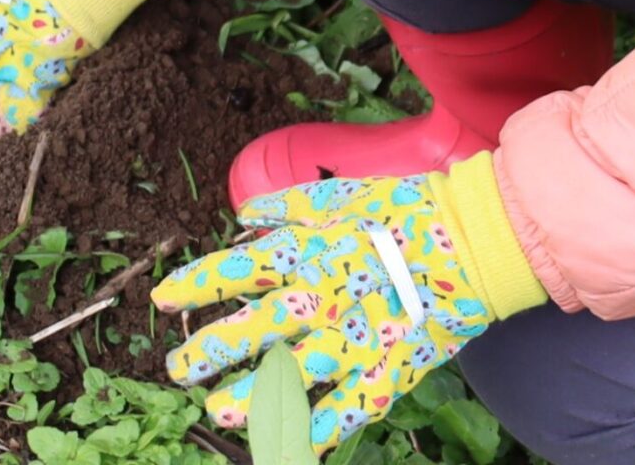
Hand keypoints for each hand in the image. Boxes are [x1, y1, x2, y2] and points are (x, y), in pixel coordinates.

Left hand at [155, 163, 543, 454]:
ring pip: (287, 378)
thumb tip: (243, 214)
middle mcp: (321, 297)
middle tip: (176, 370)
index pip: (236, 269)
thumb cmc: (402, 210)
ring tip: (217, 411)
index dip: (194, 286)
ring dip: (248, 398)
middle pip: (251, 329)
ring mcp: (352, 339)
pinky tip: (289, 448)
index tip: (163, 301)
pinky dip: (314, 434)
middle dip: (207, 353)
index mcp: (307, 249)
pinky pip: (343, 412)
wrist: (471, 239)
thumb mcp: (339, 195)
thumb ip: (287, 206)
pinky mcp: (385, 371)